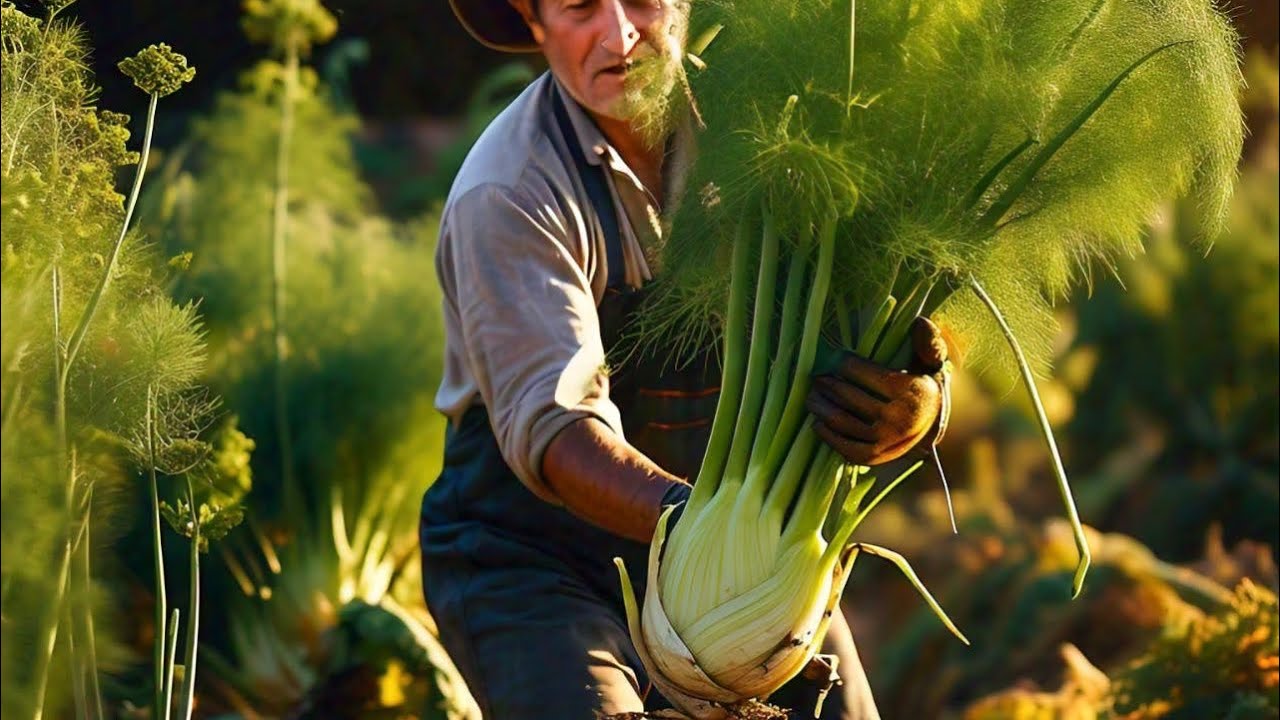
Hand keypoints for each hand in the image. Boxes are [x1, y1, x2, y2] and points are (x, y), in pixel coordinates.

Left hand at [806, 317, 951, 465]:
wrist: (931, 430)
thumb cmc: (922, 389)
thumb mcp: (931, 365)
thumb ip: (927, 343)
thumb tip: (919, 321)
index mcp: (911, 392)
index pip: (864, 373)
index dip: (844, 364)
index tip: (835, 359)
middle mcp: (898, 419)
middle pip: (848, 396)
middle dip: (826, 383)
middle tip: (816, 377)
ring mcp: (884, 441)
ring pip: (840, 420)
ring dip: (819, 406)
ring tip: (812, 396)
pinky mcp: (873, 457)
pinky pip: (841, 445)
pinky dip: (825, 432)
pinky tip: (818, 421)